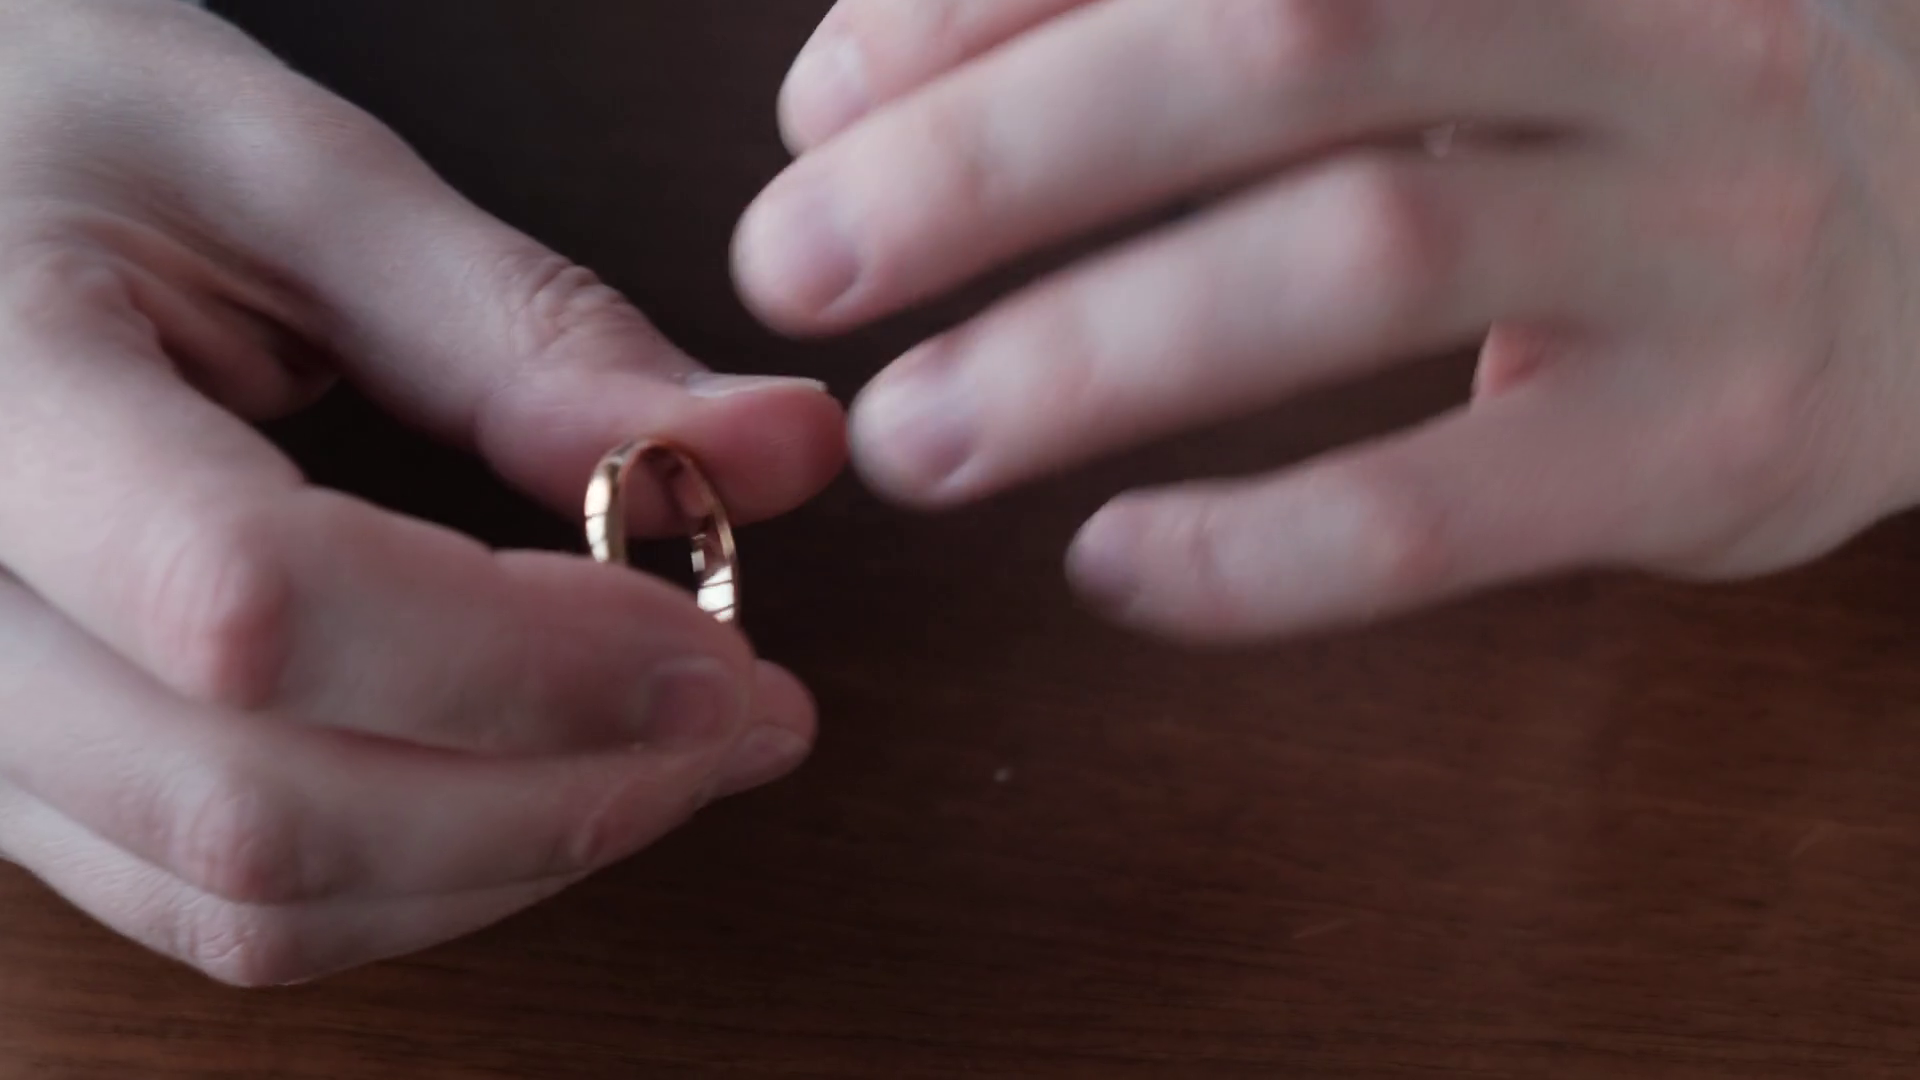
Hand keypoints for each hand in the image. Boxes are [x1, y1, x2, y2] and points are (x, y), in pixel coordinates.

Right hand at [0, 0, 844, 983]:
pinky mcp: (18, 775)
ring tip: (673, 754)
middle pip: (261, 809)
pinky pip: (222, 904)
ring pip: (250, 901)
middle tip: (747, 716)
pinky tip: (542, 782)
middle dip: (560, 791)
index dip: (526, 660)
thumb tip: (779, 449)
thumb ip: (531, 332)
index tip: (719, 644)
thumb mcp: (287, 175)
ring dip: (510, 855)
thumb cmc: (59, 132)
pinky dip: (422, 877)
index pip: (252, 601)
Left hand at [739, 0, 1919, 641]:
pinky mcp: (1722, 440)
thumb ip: (1203, 15)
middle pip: (1280, 40)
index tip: (820, 108)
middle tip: (796, 264)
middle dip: (997, 160)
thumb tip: (867, 78)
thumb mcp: (1446, 8)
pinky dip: (1253, 548)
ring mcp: (1706, 229)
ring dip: (1091, 353)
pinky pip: (1450, 501)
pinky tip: (1110, 569)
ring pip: (1362, 256)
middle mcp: (1649, 17)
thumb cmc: (1610, 110)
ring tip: (909, 438)